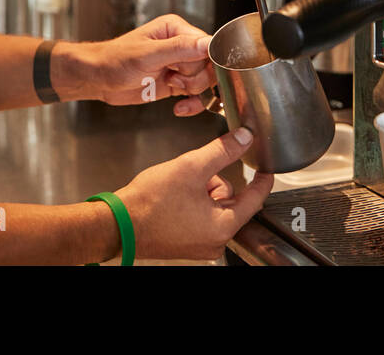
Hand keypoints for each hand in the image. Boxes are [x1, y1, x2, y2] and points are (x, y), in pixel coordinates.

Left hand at [93, 14, 216, 114]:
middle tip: (173, 79)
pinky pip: (197, 95)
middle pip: (209, 65)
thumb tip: (207, 43)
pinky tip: (180, 108)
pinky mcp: (177, 83)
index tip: (191, 72)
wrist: (99, 79)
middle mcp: (181, 46)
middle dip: (195, 78)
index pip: (207, 45)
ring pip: (205, 81)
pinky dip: (193, 104)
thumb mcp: (148, 55)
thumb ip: (179, 48)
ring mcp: (179, 65)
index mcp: (176, 29)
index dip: (205, 62)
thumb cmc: (115, 60)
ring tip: (170, 86)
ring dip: (192, 91)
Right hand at [115, 127, 274, 260]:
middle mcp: (214, 242)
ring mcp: (199, 245)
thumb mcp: (190, 168)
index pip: (254, 199)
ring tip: (179, 185)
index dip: (261, 180)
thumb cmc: (149, 203)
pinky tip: (173, 195)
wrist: (117, 225)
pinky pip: (200, 217)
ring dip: (202, 190)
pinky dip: (192, 201)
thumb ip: (221, 151)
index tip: (266, 169)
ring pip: (214, 207)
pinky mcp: (184, 242)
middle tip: (195, 172)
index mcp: (223, 227)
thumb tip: (243, 138)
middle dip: (215, 181)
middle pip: (230, 201)